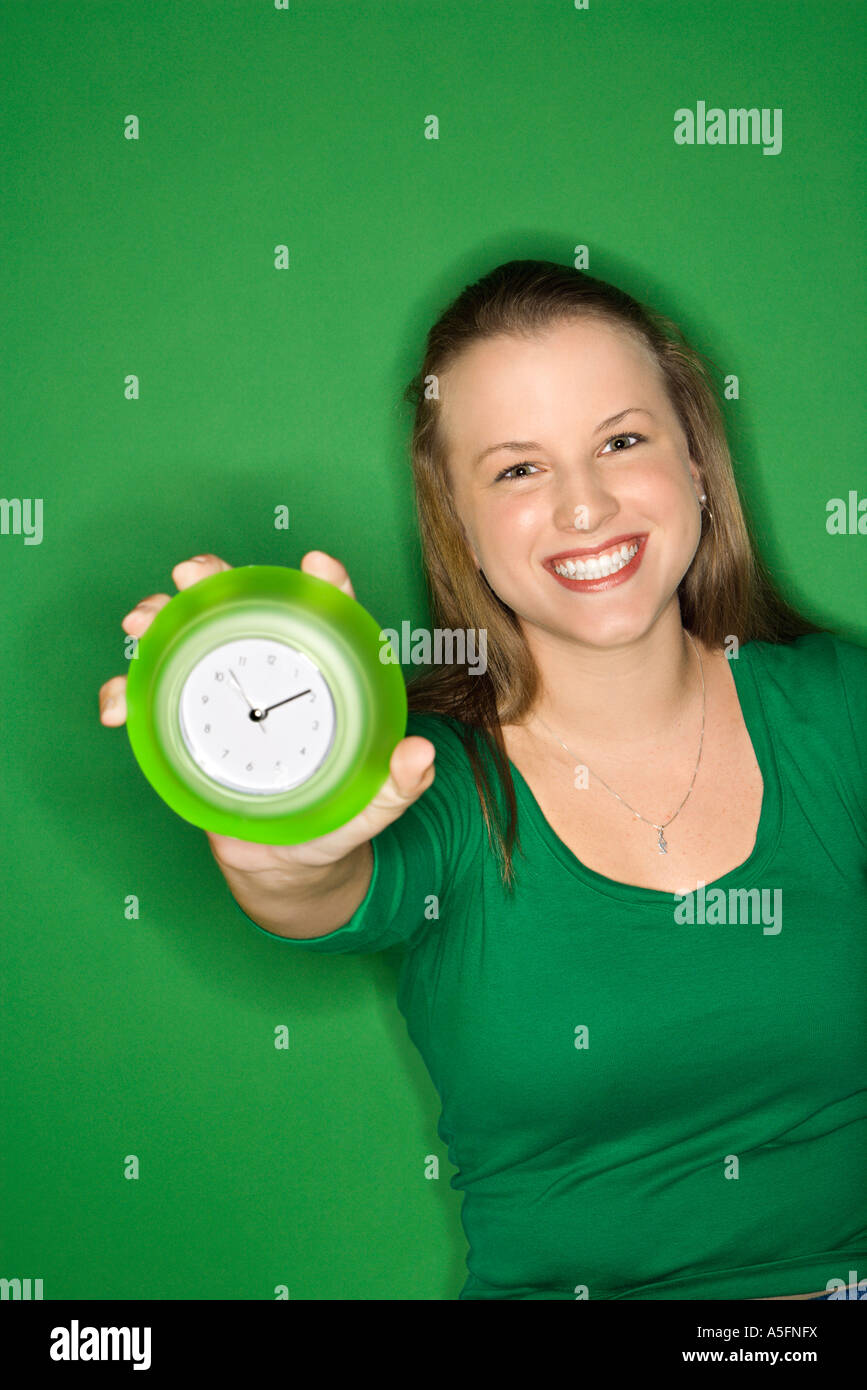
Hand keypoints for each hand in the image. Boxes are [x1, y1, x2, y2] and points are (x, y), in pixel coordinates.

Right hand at [98, 551, 435, 876]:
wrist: (287, 862)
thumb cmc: (337, 818)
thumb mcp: (373, 804)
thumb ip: (398, 784)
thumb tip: (421, 754)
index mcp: (325, 679)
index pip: (330, 619)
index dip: (326, 584)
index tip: (318, 564)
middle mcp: (273, 674)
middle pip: (245, 609)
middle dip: (214, 579)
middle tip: (191, 573)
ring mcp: (227, 695)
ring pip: (189, 639)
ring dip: (158, 618)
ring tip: (143, 622)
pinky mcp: (190, 725)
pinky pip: (153, 698)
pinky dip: (127, 693)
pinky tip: (118, 704)